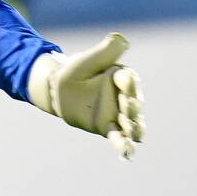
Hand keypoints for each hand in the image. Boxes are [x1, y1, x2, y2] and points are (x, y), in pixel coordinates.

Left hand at [28, 32, 144, 159]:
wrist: (59, 89)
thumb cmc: (75, 72)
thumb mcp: (87, 59)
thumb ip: (106, 50)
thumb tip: (122, 39)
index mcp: (120, 76)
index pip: (128, 80)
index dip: (129, 82)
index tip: (127, 82)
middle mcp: (123, 96)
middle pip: (133, 103)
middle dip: (132, 105)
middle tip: (129, 106)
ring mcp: (117, 113)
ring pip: (131, 123)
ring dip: (135, 128)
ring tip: (137, 135)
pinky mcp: (107, 127)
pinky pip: (118, 138)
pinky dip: (124, 146)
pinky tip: (127, 155)